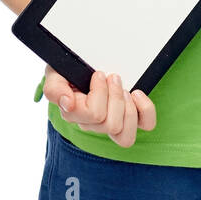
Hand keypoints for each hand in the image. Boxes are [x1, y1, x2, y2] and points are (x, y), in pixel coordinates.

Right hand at [42, 65, 157, 148]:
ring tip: (123, 89)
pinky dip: (146, 109)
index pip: (93, 115)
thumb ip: (54, 89)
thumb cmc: (68, 70)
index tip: (98, 74)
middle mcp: (91, 125)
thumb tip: (67, 103)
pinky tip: (138, 94)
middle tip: (112, 78)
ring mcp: (111, 124)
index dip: (100, 92)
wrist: (82, 63)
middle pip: (111, 125)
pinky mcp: (130, 120)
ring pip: (125, 136)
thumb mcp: (55, 74)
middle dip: (115, 95)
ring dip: (128, 108)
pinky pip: (145, 125)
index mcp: (74, 115)